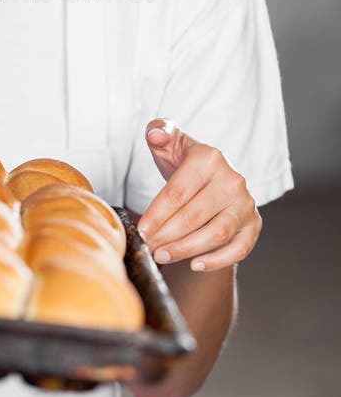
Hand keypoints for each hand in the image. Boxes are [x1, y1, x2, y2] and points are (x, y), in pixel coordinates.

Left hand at [136, 118, 261, 271]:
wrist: (210, 178)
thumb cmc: (184, 162)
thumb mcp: (170, 142)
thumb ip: (159, 132)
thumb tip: (155, 134)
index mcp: (210, 158)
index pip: (178, 192)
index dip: (157, 214)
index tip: (141, 230)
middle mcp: (232, 180)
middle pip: (194, 216)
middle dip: (167, 236)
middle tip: (149, 246)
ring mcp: (246, 203)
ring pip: (216, 234)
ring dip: (187, 250)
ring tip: (163, 256)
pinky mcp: (254, 224)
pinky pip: (239, 249)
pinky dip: (217, 260)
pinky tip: (194, 264)